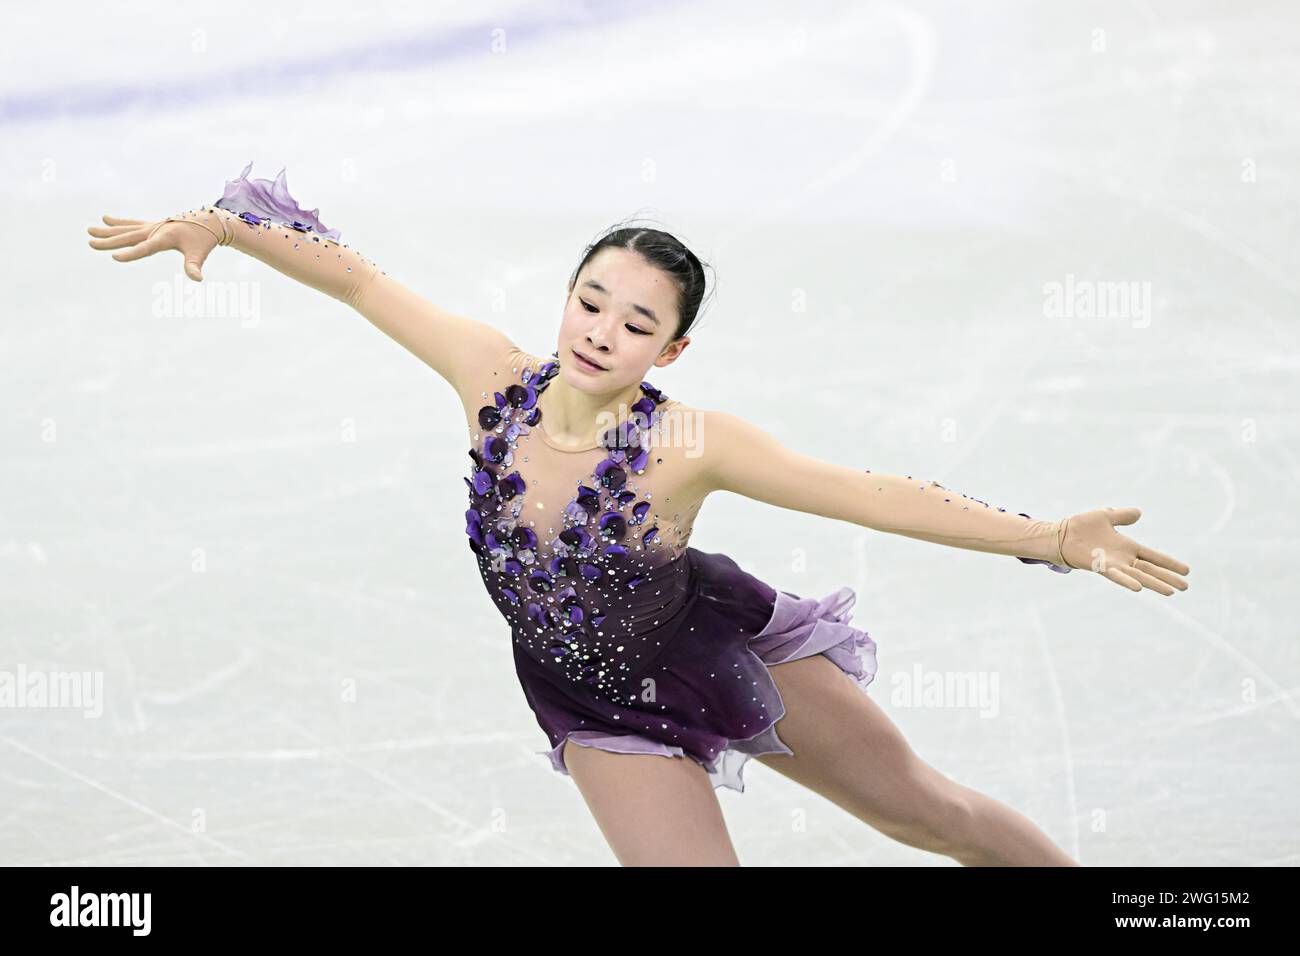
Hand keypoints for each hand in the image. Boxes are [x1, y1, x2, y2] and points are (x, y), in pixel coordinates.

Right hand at [87, 213, 219, 281]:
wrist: (209, 222)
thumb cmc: (203, 240)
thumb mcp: (199, 254)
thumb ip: (194, 266)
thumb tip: (198, 279)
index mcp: (165, 237)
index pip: (144, 248)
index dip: (130, 254)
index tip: (114, 257)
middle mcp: (155, 230)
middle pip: (128, 237)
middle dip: (109, 241)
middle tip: (90, 243)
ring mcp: (153, 226)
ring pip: (126, 229)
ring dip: (108, 231)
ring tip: (90, 231)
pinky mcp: (153, 225)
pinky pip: (132, 224)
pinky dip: (119, 222)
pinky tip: (105, 219)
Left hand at [1058, 507, 1189, 594]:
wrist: (1061, 534)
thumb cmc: (1082, 526)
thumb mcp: (1106, 516)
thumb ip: (1122, 516)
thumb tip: (1139, 513)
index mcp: (1127, 546)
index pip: (1153, 556)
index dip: (1169, 563)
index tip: (1187, 570)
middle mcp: (1123, 558)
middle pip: (1150, 570)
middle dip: (1168, 578)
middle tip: (1186, 587)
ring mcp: (1113, 564)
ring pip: (1139, 576)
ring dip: (1154, 584)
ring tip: (1171, 592)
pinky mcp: (1100, 567)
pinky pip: (1116, 576)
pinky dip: (1127, 581)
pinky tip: (1138, 588)